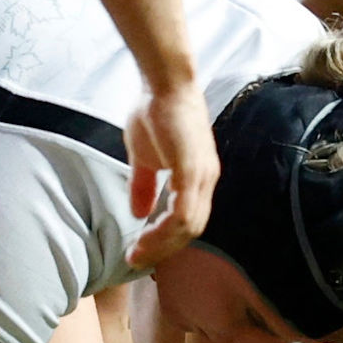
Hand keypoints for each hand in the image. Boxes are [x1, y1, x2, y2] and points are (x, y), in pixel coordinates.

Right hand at [122, 75, 219, 273]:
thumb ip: (144, 186)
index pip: (189, 222)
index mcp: (198, 179)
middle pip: (191, 230)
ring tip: (137, 252)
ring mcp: (202, 175)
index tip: (140, 252)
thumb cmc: (155, 114)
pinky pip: (183, 210)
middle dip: (163, 249)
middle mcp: (206, 180)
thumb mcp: (144, 157)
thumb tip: (138, 213)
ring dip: (161, 243)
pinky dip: (165, 228)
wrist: (164, 84)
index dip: (166, 241)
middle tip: (136, 259)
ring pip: (188, 225)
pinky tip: (145, 234)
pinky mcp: (192, 168)